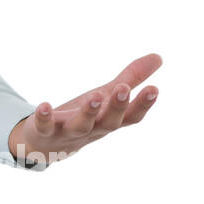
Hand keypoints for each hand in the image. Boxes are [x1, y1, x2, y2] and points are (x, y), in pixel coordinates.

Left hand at [8, 53, 161, 166]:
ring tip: (93, 96)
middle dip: (116, 106)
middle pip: (109, 122)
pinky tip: (44, 105)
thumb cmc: (86, 117)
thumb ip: (131, 78)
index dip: (143, 105)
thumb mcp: (108, 95)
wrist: (49, 146)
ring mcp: (70, 132)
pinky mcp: (46, 131)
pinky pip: (45, 126)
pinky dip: (45, 117)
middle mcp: (93, 128)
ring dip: (88, 112)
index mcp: (110, 120)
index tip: (154, 89)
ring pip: (81, 125)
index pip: (131, 116)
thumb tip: (159, 56)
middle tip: (122, 89)